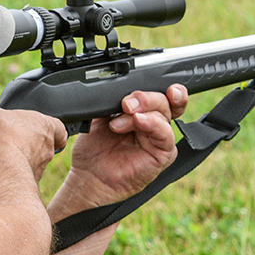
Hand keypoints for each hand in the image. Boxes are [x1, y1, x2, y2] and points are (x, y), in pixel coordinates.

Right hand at [0, 101, 67, 183]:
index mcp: (44, 126)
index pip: (58, 127)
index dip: (49, 128)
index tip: (38, 129)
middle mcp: (46, 149)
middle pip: (42, 146)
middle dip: (25, 145)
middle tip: (6, 141)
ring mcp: (38, 169)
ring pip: (31, 164)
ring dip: (16, 162)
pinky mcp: (26, 185)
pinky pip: (18, 180)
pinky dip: (7, 176)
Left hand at [58, 85, 188, 211]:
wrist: (88, 177)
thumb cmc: (94, 151)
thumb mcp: (100, 117)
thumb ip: (114, 101)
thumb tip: (118, 86)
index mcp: (142, 113)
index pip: (158, 93)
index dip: (159, 84)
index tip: (147, 77)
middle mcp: (153, 124)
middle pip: (164, 100)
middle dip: (145, 97)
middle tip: (126, 103)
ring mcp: (159, 139)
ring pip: (165, 114)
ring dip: (144, 110)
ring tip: (121, 119)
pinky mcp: (162, 155)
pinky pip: (166, 136)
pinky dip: (154, 125)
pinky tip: (139, 122)